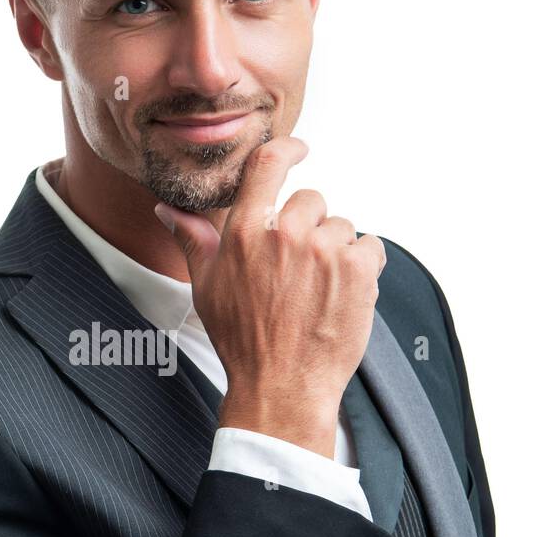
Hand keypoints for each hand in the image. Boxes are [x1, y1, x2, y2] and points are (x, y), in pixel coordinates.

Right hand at [154, 138, 385, 457]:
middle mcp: (285, 234)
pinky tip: (344, 295)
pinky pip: (370, 247)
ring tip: (320, 291)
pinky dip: (364, 268)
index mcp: (244, 232)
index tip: (300, 149)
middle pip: (312, 200)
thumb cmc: (242, 340)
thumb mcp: (207, 287)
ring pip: (342, 226)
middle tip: (301, 270)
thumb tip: (166, 209)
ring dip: (337, 252)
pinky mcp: (358, 269)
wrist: (281, 387)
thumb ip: (192, 239)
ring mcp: (324, 250)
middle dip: (311, 227)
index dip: (288, 149)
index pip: (268, 166)